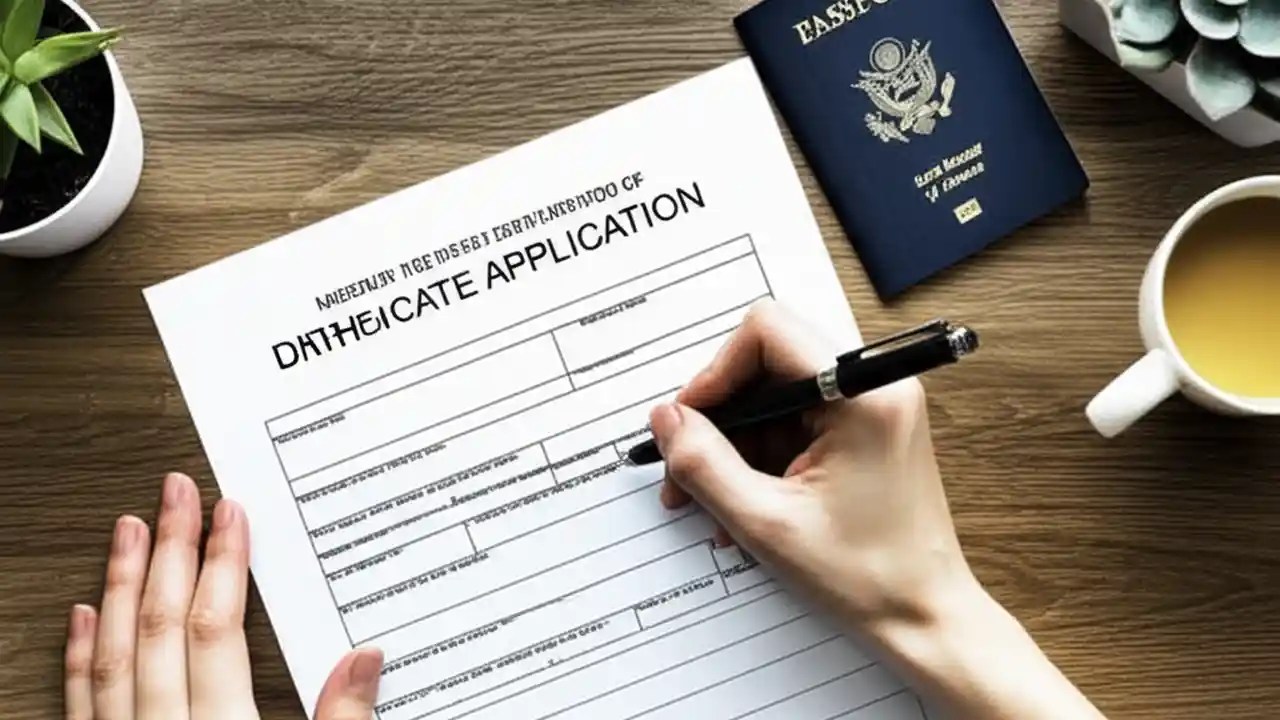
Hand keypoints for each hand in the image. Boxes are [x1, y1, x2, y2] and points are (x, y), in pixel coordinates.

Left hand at [64, 472, 383, 719]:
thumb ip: (340, 719)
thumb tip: (366, 659)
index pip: (217, 629)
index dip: (224, 565)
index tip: (229, 516)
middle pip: (163, 626)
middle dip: (172, 551)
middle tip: (177, 495)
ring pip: (116, 653)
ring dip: (122, 585)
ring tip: (130, 530)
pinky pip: (83, 702)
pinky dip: (82, 655)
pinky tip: (86, 614)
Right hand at [652, 301, 1106, 719]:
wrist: (924, 619)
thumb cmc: (870, 577)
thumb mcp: (765, 522)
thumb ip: (704, 464)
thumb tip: (667, 421)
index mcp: (863, 395)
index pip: (768, 331)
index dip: (716, 372)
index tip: (689, 419)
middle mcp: (875, 388)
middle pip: (767, 365)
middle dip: (720, 418)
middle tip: (686, 466)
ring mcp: (873, 409)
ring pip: (775, 399)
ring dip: (736, 447)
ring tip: (713, 502)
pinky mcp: (865, 432)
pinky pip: (795, 425)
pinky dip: (761, 460)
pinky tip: (744, 505)